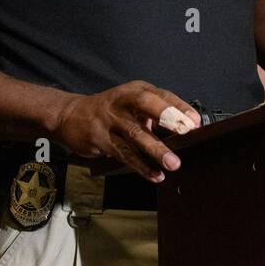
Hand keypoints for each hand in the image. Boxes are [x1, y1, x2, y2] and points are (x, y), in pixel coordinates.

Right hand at [52, 80, 201, 181]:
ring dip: (156, 150)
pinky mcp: (100, 139)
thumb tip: (184, 132)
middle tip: (185, 132)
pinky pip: (123, 154)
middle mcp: (122, 101)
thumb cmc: (109, 111)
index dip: (179, 107)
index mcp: (135, 90)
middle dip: (167, 117)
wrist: (69, 116)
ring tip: (173, 163)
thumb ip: (154, 115)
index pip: (162, 94)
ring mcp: (109, 120)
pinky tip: (154, 175)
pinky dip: (141, 166)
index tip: (195, 122)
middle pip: (146, 105)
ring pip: (135, 134)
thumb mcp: (131, 104)